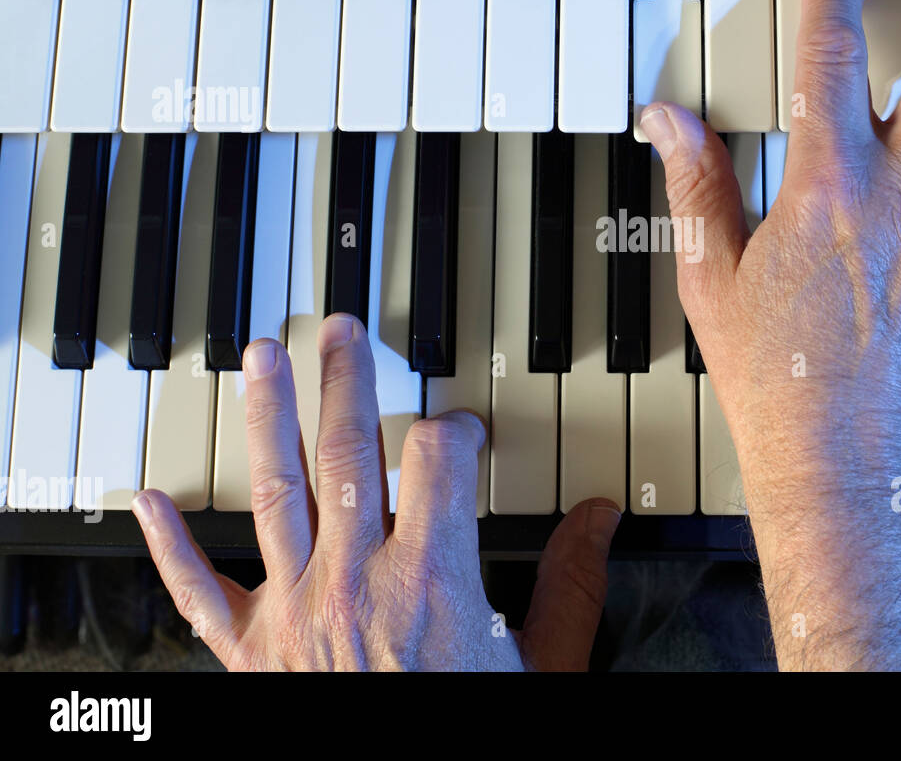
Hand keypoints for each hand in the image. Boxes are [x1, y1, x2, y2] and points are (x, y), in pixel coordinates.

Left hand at [132, 314, 621, 670]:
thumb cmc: (471, 729)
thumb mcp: (544, 663)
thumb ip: (571, 583)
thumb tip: (600, 519)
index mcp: (431, 580)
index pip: (438, 458)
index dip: (456, 427)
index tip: (461, 429)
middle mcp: (354, 584)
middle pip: (348, 454)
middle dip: (345, 382)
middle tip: (338, 332)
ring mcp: (295, 615)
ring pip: (274, 495)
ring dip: (266, 419)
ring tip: (260, 360)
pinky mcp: (250, 655)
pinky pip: (198, 594)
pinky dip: (169, 546)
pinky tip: (147, 499)